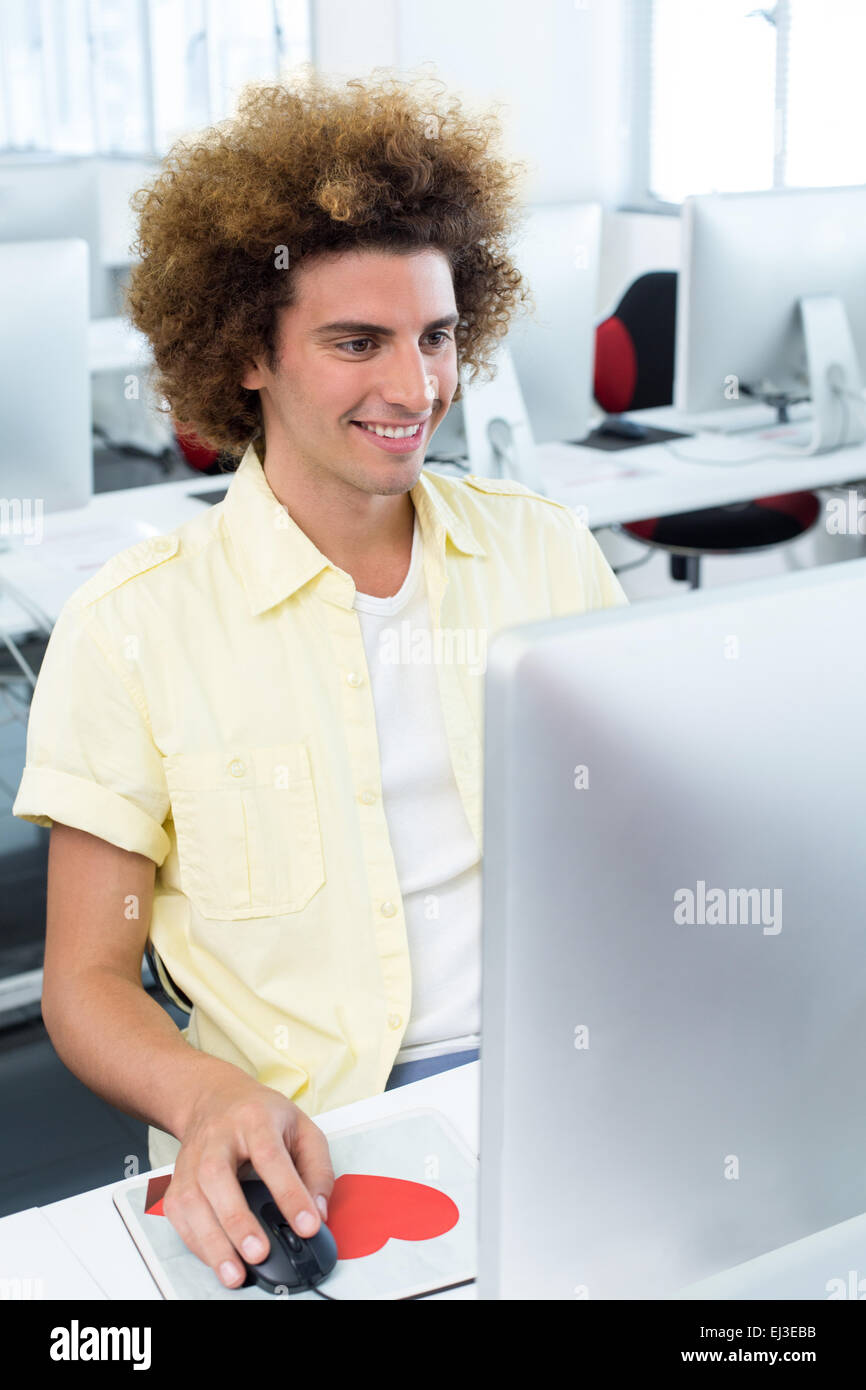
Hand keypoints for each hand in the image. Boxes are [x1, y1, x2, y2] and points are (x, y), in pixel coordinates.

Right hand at [162, 1072, 334, 1288]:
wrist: (214, 1097)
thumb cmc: (260, 1114)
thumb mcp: (302, 1128)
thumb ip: (317, 1169)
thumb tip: (319, 1212)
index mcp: (255, 1119)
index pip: (271, 1157)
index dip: (290, 1193)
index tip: (307, 1226)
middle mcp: (218, 1137)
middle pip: (217, 1177)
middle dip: (237, 1220)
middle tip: (258, 1253)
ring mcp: (192, 1158)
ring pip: (191, 1200)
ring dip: (211, 1241)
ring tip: (234, 1272)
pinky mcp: (177, 1179)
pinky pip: (178, 1214)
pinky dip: (195, 1241)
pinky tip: (215, 1258)